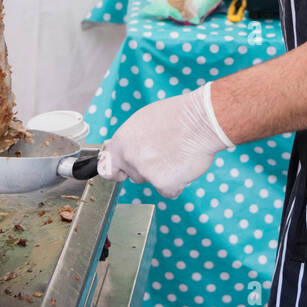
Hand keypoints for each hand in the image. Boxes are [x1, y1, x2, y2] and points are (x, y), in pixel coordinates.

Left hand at [96, 82, 233, 199]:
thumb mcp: (143, 120)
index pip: (107, 168)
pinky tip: (184, 164)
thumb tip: (129, 150)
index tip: (122, 173)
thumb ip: (132, 140)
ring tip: (177, 153)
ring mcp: (145, 172)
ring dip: (164, 174)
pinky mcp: (163, 184)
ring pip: (153, 182)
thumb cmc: (176, 116)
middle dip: (148, 169)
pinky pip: (169, 191)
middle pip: (135, 175)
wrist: (199, 121)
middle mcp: (129, 158)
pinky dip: (178, 182)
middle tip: (165, 152)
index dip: (117, 172)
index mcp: (121, 142)